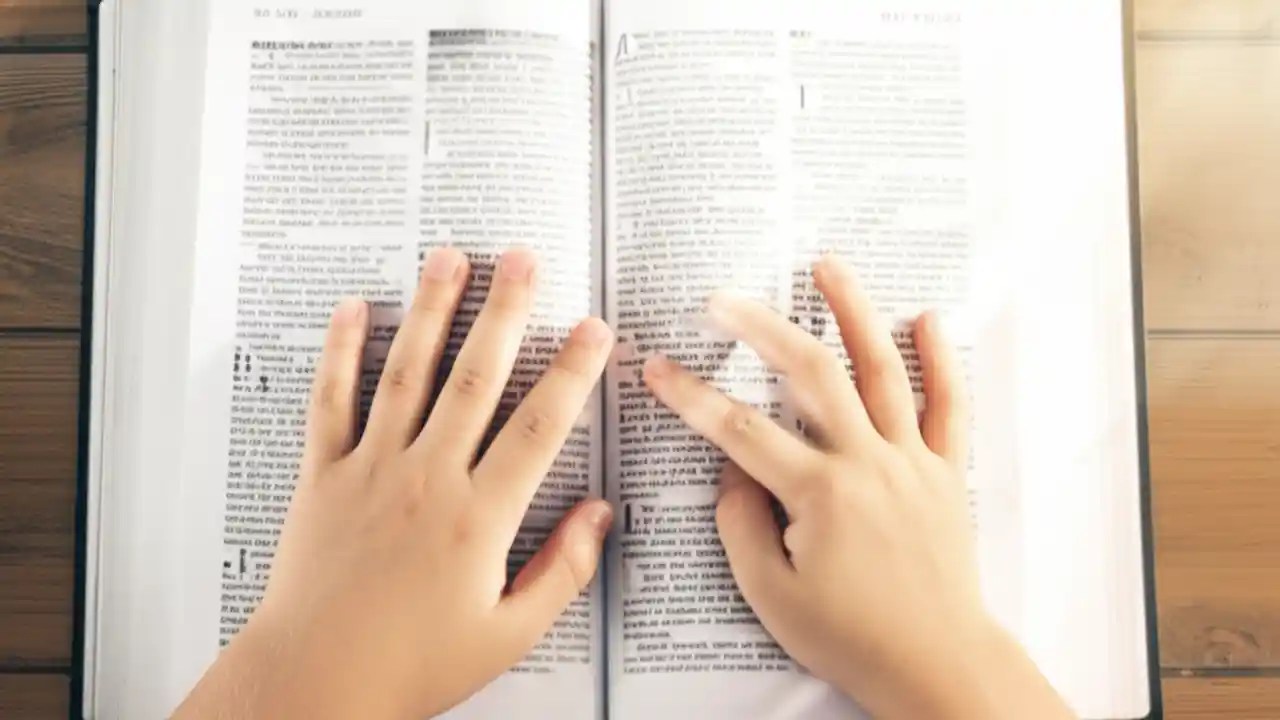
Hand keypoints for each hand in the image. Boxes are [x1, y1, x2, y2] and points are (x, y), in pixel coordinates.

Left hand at [175, 247, 614, 719]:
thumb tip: (597, 516)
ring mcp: (371, 470)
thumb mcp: (507, 634)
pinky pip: (332, 401)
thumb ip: (562, 571)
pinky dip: (342, 351)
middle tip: (522, 260)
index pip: (538, 428)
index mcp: (479, 518)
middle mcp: (427, 480)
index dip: (570, 373)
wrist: (315, 681)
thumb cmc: (410, 665)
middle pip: (476, 378)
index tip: (592, 331)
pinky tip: (356, 309)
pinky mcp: (324, 476)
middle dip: (505, 312)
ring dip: (432, 310)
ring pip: (408, 373)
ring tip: (450, 258)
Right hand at [643, 255, 1073, 719]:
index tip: (657, 368)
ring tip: (828, 266)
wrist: (935, 665)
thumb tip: (734, 470)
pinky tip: (926, 319)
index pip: (740, 430)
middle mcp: (868, 463)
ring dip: (853, 312)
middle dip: (762, 328)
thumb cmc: (852, 637)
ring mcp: (911, 462)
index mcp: (820, 494)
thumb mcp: (771, 593)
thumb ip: (741, 524)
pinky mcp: (944, 473)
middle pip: (812, 374)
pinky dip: (941, 360)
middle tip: (725, 298)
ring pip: (883, 371)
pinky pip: (948, 407)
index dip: (691, 395)